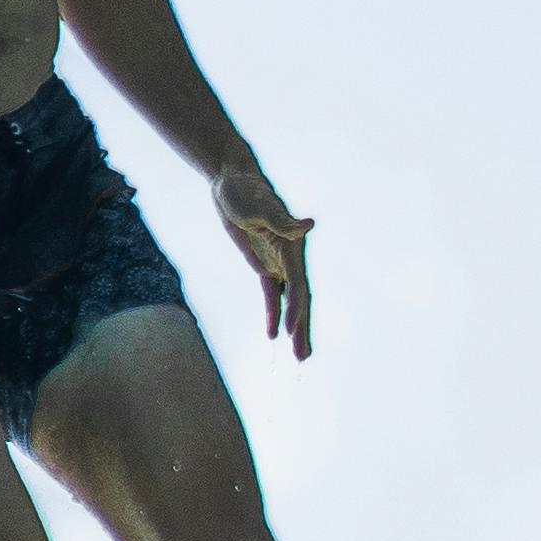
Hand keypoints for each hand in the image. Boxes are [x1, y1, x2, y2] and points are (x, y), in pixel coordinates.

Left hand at [215, 162, 315, 357]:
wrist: (232, 182)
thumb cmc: (246, 190)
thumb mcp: (260, 206)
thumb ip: (283, 221)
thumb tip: (308, 224)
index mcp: (293, 247)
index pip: (297, 285)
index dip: (295, 309)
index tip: (289, 332)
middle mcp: (290, 258)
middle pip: (300, 300)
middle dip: (301, 329)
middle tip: (303, 358)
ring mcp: (278, 263)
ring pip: (290, 302)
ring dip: (294, 328)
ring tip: (298, 356)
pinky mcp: (264, 264)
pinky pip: (271, 295)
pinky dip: (273, 314)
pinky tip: (271, 336)